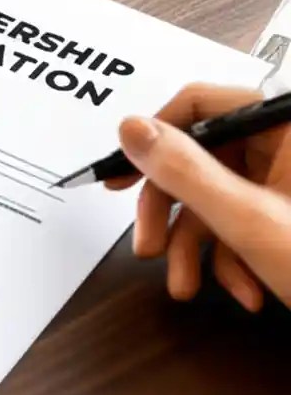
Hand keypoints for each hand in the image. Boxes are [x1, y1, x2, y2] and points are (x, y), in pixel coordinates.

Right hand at [108, 83, 290, 311]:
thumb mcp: (249, 222)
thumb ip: (185, 171)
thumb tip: (133, 130)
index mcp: (289, 126)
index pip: (201, 104)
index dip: (152, 139)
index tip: (121, 175)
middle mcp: (290, 144)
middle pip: (202, 157)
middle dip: (172, 212)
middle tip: (148, 247)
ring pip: (218, 195)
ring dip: (197, 246)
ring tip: (188, 285)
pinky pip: (244, 217)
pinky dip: (233, 256)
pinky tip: (243, 290)